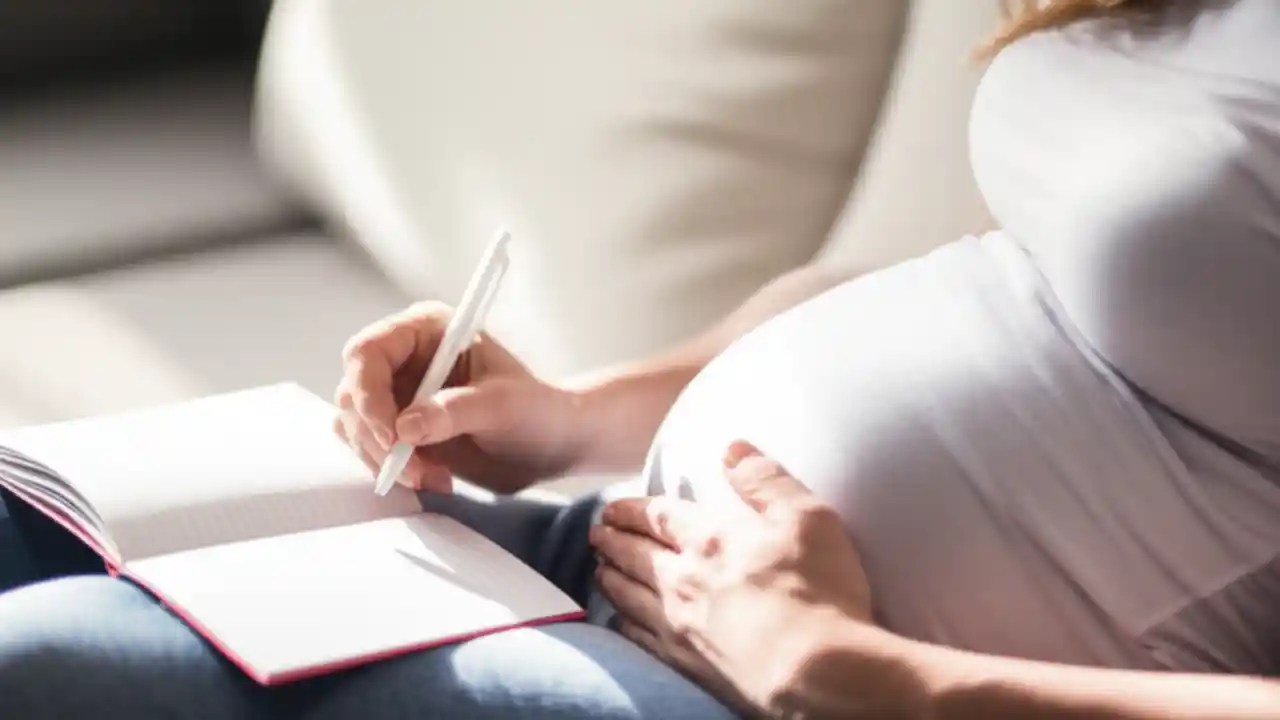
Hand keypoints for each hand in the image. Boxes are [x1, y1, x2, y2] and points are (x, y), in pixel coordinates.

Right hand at [333, 302, 582, 493]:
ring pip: (355, 425)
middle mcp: (404, 357)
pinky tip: (433, 479)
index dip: (369, 394)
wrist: (551, 443)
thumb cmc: (536, 410)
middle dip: (376, 436)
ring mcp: (398, 393)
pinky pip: (370, 448)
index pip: (368, 352)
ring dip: (384, 459)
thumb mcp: (503, 406)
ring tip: (433, 478)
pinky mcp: (399, 427)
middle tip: (413, 470)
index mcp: (425, 330)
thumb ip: (454, 411)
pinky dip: (391, 469)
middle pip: (354, 392)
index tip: (392, 436)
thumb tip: (405, 427)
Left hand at [590, 440, 873, 715]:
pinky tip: (618, 620)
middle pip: (636, 553)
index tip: (613, 506)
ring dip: (611, 577)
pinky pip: (640, 638)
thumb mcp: (807, 517)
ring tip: (598, 568)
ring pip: (630, 594)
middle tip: (595, 532)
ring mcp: (681, 624)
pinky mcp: (686, 663)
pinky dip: (623, 624)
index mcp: (712, 540)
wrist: (816, 675)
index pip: (660, 517)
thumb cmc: (819, 592)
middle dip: (613, 539)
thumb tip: (731, 448)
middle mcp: (685, 579)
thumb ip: (766, 479)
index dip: (634, 508)